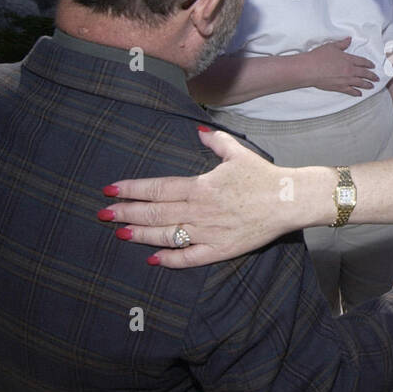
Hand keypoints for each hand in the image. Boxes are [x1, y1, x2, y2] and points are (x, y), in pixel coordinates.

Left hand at [100, 128, 297, 266]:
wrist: (289, 200)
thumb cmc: (263, 176)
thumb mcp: (238, 153)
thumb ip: (215, 142)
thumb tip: (198, 132)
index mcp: (200, 186)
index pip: (157, 188)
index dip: (132, 189)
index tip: (110, 190)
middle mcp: (199, 210)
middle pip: (155, 212)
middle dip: (126, 213)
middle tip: (103, 214)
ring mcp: (208, 231)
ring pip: (166, 235)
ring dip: (141, 234)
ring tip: (120, 233)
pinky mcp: (220, 249)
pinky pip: (190, 257)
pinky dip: (170, 259)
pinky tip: (153, 259)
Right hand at [303, 38, 377, 95]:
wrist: (309, 69)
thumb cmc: (319, 56)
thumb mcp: (331, 46)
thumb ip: (342, 44)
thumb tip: (349, 39)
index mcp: (348, 59)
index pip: (362, 62)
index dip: (369, 64)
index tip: (373, 66)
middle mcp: (349, 70)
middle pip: (364, 73)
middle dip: (372, 76)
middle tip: (377, 78)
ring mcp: (345, 80)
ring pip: (360, 83)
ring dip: (367, 85)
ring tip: (372, 86)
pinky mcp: (339, 87)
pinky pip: (351, 91)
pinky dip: (356, 92)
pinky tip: (359, 94)